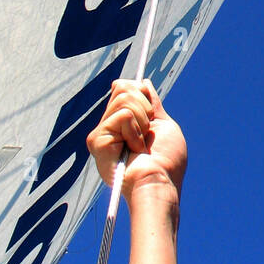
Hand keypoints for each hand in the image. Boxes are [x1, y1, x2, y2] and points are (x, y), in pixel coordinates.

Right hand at [87, 78, 186, 204]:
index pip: (124, 88)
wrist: (160, 182)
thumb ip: (151, 103)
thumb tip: (142, 82)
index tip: (152, 115)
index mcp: (124, 122)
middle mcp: (110, 126)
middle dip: (145, 108)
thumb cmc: (166, 161)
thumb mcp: (162, 124)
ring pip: (123, 98)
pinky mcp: (97, 140)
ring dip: (142, 121)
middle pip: (123, 89)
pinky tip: (134, 150)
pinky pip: (123, 115)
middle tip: (148, 134)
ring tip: (141, 145)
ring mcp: (102, 133)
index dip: (142, 95)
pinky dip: (136, 131)